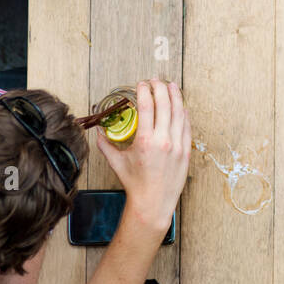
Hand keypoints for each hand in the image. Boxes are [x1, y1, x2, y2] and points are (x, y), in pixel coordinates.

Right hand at [97, 79, 190, 233]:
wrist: (153, 202)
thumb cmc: (135, 184)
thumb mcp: (116, 163)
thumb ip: (105, 145)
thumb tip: (97, 132)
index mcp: (145, 141)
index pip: (147, 106)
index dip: (145, 91)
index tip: (142, 84)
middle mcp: (163, 141)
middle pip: (165, 105)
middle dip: (160, 88)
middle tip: (156, 80)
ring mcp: (178, 146)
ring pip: (179, 113)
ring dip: (175, 96)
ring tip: (171, 85)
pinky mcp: (186, 151)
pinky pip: (187, 127)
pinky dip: (184, 114)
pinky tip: (181, 106)